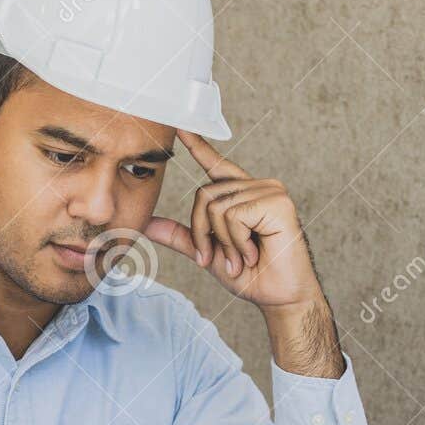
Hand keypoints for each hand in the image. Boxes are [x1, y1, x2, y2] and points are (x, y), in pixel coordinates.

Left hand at [144, 129, 344, 377]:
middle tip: (219, 259)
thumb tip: (146, 224)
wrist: (278, 297)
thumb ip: (181, 235)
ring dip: (223, 242)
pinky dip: (237, 241)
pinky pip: (234, 215)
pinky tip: (253, 253)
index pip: (215, 165)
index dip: (198, 146)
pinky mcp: (276, 202)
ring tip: (242, 259)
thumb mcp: (208, 252)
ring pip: (216, 206)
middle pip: (204, 195)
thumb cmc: (250, 276)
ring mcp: (269, 191)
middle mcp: (257, 186)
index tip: (180, 127)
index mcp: (242, 194)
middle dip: (202, 233)